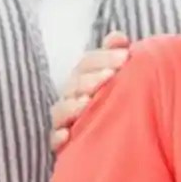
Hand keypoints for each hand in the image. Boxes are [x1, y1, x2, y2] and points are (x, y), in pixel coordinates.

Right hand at [51, 32, 129, 150]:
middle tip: (110, 76)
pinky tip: (67, 135)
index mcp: (86, 78)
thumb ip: (117, 54)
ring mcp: (67, 120)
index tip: (125, 57)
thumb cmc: (123, 100)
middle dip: (91, 79)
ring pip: (61, 110)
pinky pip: (55, 140)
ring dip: (72, 105)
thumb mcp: (122, 77)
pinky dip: (59, 136)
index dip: (103, 57)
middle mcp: (73, 97)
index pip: (87, 63)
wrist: (125, 141)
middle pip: (74, 84)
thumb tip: (117, 37)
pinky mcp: (64, 144)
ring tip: (87, 102)